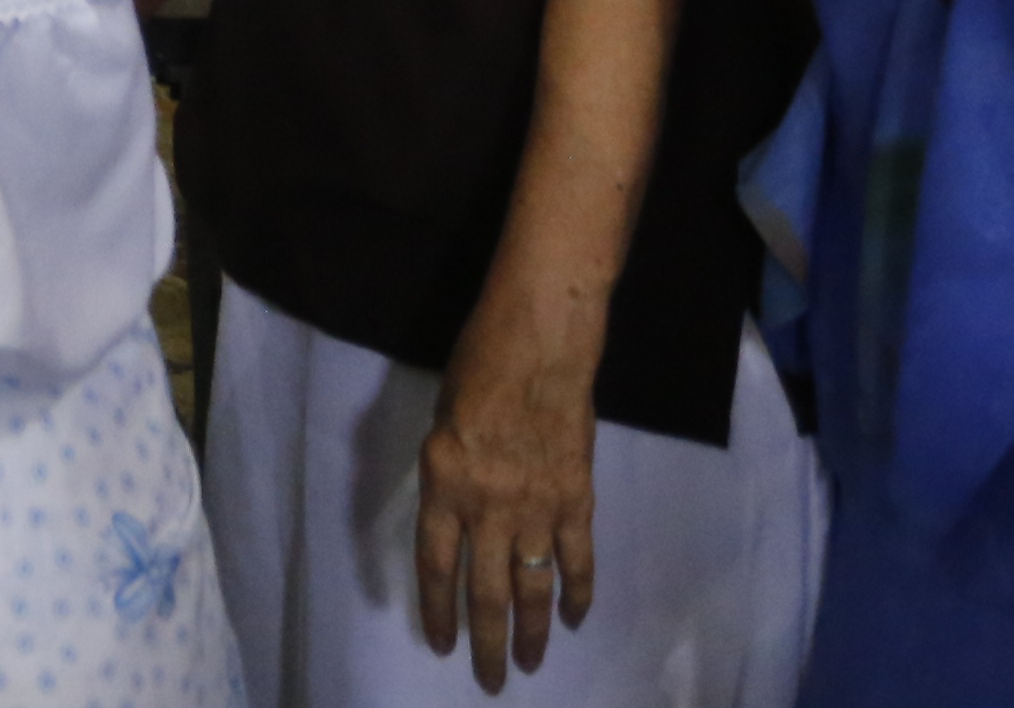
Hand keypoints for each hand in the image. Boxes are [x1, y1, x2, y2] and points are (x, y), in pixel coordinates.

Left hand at [414, 336, 598, 689]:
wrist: (542, 340)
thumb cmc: (480, 364)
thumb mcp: (441, 422)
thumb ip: (448, 477)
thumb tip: (458, 520)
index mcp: (443, 483)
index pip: (435, 566)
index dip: (437, 611)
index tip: (441, 643)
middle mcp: (487, 506)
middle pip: (485, 592)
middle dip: (484, 643)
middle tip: (488, 682)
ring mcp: (536, 506)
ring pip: (533, 588)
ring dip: (530, 633)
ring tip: (527, 667)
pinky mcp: (577, 499)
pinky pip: (577, 559)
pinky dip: (577, 593)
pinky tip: (573, 620)